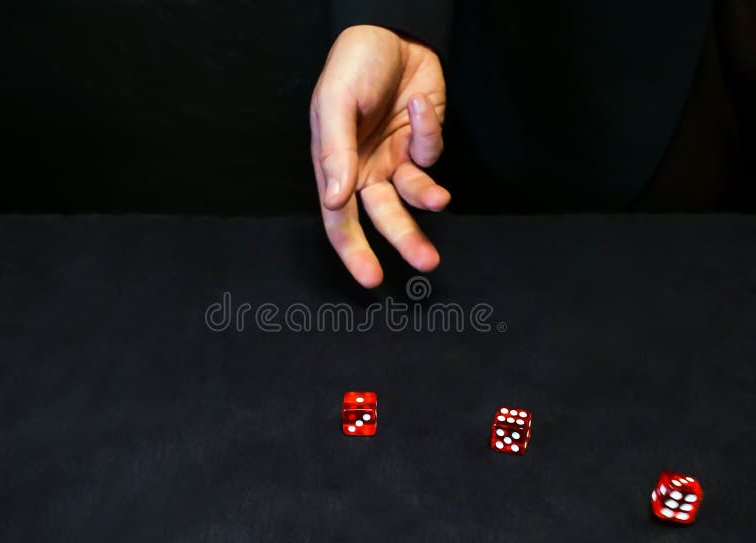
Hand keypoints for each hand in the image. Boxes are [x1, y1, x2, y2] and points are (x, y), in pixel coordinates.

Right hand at [310, 25, 449, 287]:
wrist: (392, 31)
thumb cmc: (353, 65)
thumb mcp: (336, 104)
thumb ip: (335, 153)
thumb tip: (333, 200)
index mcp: (335, 168)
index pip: (340, 220)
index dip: (354, 251)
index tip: (371, 278)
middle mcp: (365, 170)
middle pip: (383, 217)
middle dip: (404, 240)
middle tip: (425, 263)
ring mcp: (395, 158)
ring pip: (413, 197)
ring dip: (428, 201)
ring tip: (440, 200)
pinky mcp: (422, 141)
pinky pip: (430, 154)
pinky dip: (427, 135)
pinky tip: (418, 107)